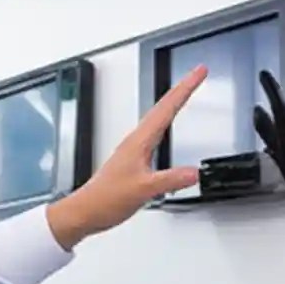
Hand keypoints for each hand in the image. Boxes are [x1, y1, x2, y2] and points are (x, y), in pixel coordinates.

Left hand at [46, 65, 208, 249]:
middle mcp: (135, 141)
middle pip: (163, 108)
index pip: (167, 109)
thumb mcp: (143, 190)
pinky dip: (164, 123)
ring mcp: (133, 149)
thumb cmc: (106, 199)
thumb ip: (169, 180)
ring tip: (185, 93)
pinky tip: (165, 128)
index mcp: (139, 142)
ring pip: (157, 118)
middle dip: (182, 89)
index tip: (198, 73)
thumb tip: (194, 172)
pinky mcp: (133, 160)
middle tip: (197, 74)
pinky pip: (154, 133)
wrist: (85, 211)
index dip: (185, 89)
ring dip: (172, 103)